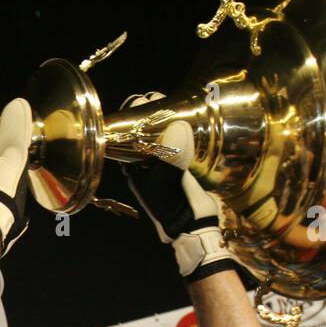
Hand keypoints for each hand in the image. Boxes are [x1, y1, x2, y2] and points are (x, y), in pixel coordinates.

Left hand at [121, 93, 234, 281]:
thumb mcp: (171, 179)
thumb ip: (173, 156)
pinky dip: (179, 134)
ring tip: (171, 103)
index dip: (134, 119)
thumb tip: (178, 127)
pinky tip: (187, 121)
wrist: (196, 229)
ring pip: (160, 140)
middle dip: (150, 117)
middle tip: (158, 97)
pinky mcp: (180, 171)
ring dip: (165, 123)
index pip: (129, 138)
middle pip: (144, 136)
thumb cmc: (175, 207)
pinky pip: (176, 147)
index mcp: (136, 171)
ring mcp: (163, 170)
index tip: (142, 100)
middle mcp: (146, 169)